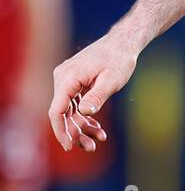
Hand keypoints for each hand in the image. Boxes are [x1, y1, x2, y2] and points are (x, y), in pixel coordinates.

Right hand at [49, 29, 138, 151]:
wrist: (122, 43)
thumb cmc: (118, 59)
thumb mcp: (111, 80)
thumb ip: (97, 96)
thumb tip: (84, 112)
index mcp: (68, 77)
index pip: (57, 110)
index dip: (61, 130)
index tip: (69, 146)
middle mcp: (62, 78)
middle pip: (63, 113)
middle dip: (75, 132)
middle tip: (91, 147)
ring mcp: (67, 80)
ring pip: (70, 111)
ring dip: (82, 126)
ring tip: (99, 138)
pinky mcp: (74, 82)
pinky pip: (75, 104)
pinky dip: (85, 116)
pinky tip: (97, 128)